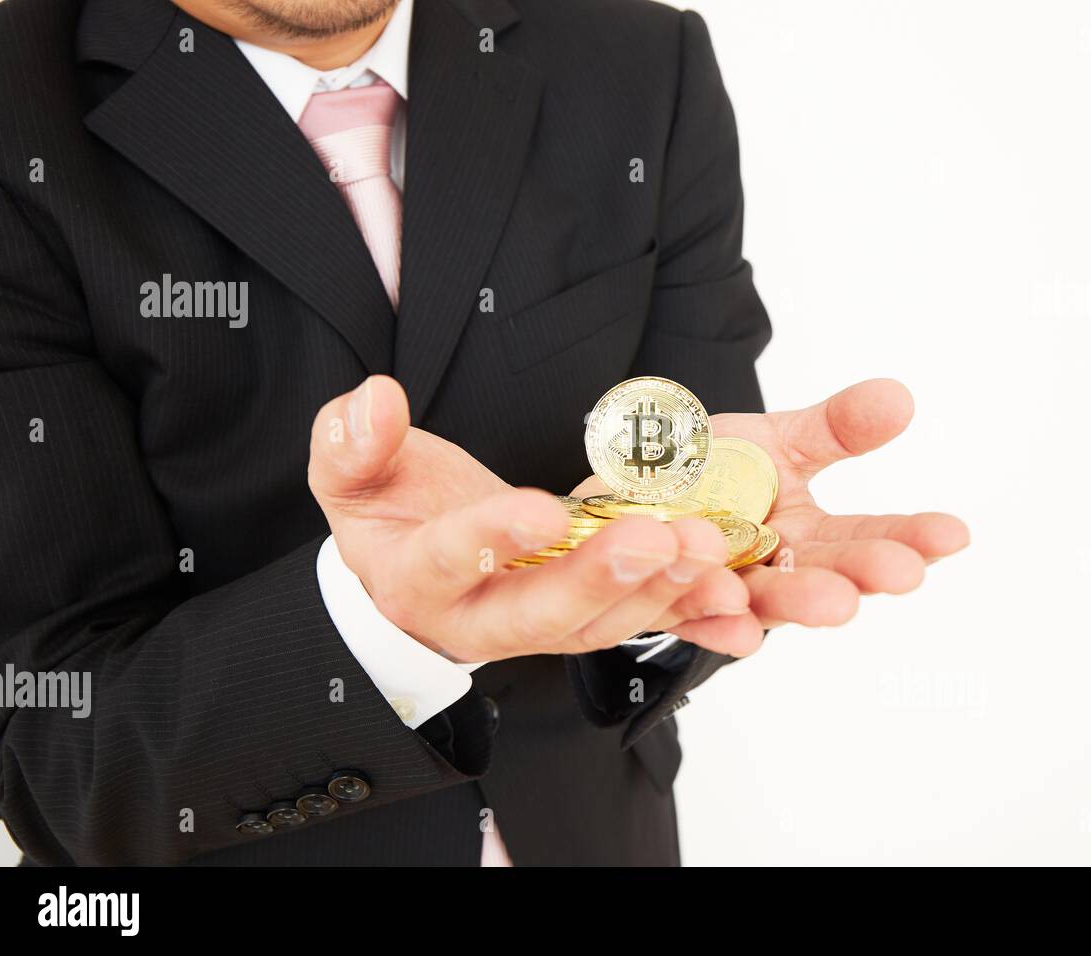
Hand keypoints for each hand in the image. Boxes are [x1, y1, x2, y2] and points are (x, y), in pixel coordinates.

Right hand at [308, 376, 755, 661]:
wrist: (419, 560)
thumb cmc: (388, 509)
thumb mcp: (349, 471)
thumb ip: (352, 442)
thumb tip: (375, 402)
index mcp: (417, 581)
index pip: (446, 562)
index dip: (491, 539)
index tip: (542, 510)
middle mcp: (483, 619)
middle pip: (542, 612)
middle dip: (601, 578)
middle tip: (657, 539)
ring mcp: (544, 625)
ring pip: (604, 623)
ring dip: (661, 591)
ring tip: (712, 550)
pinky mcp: (591, 617)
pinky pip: (644, 623)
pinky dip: (692, 614)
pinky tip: (740, 599)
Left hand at [573, 379, 969, 654]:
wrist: (626, 489)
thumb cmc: (711, 471)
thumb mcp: (776, 439)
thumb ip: (835, 429)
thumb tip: (901, 398)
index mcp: (807, 535)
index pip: (867, 539)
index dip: (910, 538)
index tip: (953, 533)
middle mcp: (772, 572)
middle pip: (823, 576)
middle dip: (861, 574)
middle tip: (902, 573)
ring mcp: (723, 591)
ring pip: (764, 603)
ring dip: (799, 603)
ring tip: (834, 604)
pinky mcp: (666, 602)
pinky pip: (690, 617)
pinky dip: (714, 623)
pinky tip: (740, 628)